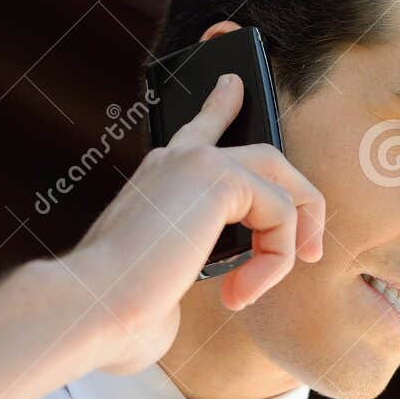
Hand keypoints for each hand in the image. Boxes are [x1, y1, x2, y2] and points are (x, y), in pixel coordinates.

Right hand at [64, 72, 325, 375]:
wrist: (90, 306)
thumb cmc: (116, 312)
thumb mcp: (164, 284)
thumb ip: (193, 272)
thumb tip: (228, 290)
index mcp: (157, 181)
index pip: (198, 130)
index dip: (221, 107)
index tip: (234, 86)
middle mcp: (174, 160)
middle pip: (265, 156)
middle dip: (300, 201)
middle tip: (309, 252)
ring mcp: (197, 162)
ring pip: (282, 184)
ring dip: (285, 245)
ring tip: (253, 290)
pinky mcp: (219, 178)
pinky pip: (281, 213)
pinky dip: (273, 261)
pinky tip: (238, 293)